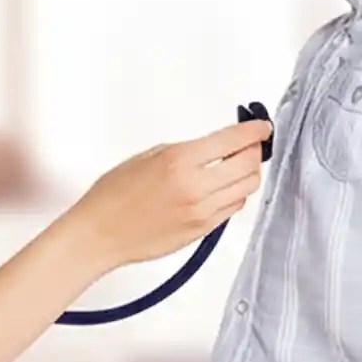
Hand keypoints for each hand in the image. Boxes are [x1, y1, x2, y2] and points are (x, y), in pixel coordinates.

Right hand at [68, 119, 270, 270]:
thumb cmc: (114, 195)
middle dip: (254, 151)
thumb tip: (216, 147)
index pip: (233, 140)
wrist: (101, 233)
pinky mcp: (203, 231)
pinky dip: (235, 195)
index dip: (254, 131)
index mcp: (179, 160)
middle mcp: (195, 187)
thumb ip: (186, 151)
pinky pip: (233, 209)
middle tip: (251, 145)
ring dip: (248, 174)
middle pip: (248, 165)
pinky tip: (224, 188)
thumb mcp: (148, 156)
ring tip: (237, 167)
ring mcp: (202, 212)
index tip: (261, 127)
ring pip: (247, 188)